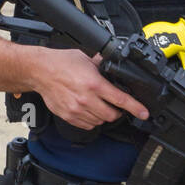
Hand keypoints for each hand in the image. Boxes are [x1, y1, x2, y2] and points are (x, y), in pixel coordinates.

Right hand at [31, 47, 149, 130]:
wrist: (40, 71)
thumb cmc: (61, 63)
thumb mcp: (86, 59)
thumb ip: (101, 65)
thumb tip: (113, 65)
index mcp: (94, 83)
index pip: (121, 99)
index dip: (136, 108)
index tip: (144, 113)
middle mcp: (86, 99)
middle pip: (112, 115)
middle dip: (118, 112)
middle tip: (116, 106)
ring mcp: (77, 109)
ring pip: (100, 121)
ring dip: (104, 115)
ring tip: (98, 105)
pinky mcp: (69, 116)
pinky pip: (87, 125)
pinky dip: (92, 120)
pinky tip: (89, 110)